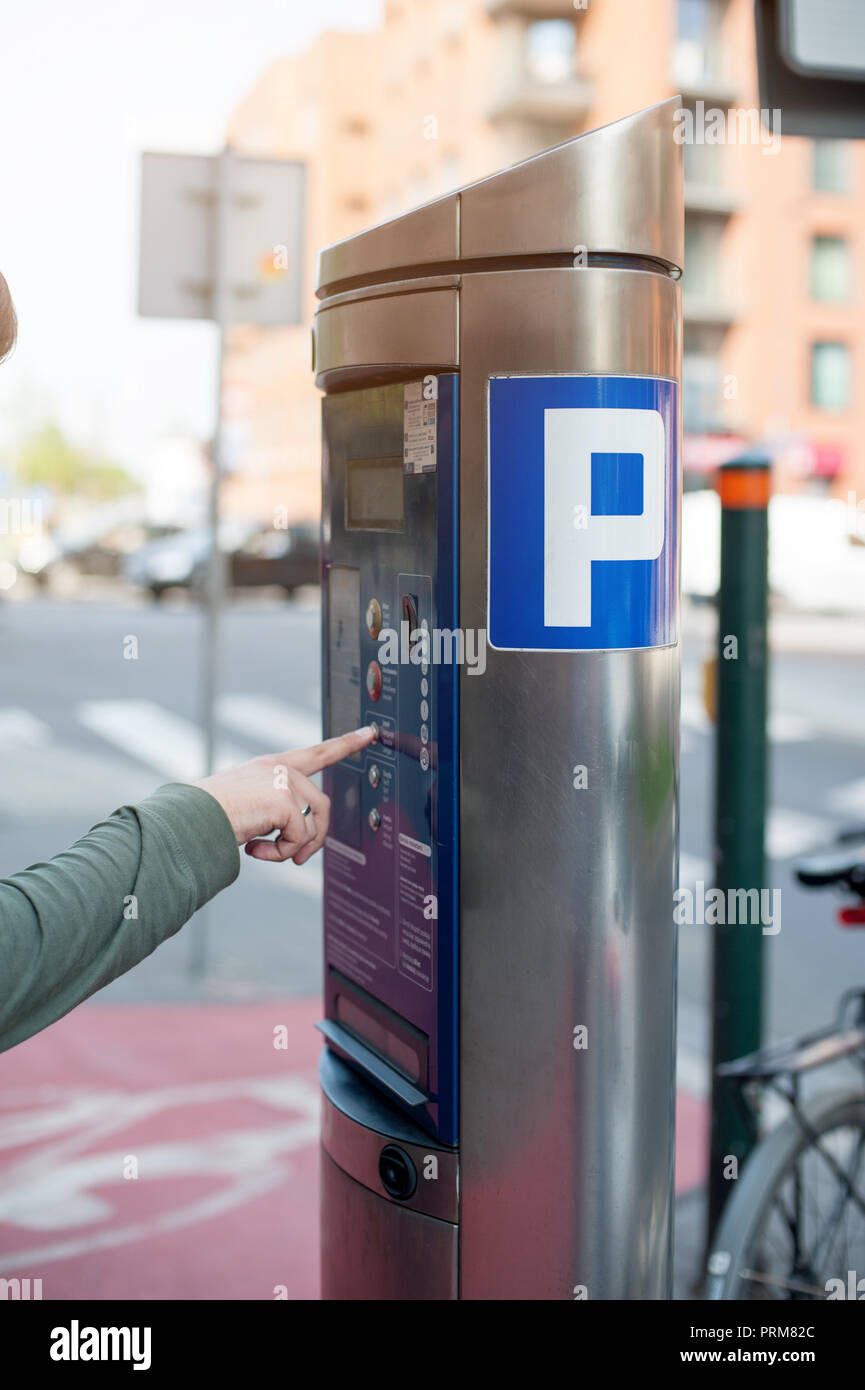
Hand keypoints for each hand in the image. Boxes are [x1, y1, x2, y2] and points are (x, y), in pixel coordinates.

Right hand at [193, 726, 373, 865]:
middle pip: (322, 805)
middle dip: (314, 837)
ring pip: (313, 824)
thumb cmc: (207, 819)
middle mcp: (279, 767)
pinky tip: (254, 850)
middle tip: (298, 859)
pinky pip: (299, 837)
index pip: (316, 753)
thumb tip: (302, 843)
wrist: (186, 822)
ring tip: (264, 851)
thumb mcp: (248, 807)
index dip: (345, 744)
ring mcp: (283, 780)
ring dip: (293, 847)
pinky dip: (281, 853)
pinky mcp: (283, 800)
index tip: (370, 734)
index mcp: (271, 766)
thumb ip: (276, 811)